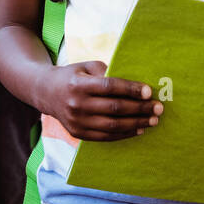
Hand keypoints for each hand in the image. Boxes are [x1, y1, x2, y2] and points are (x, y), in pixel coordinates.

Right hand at [37, 61, 161, 141]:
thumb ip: (107, 72)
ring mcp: (77, 121)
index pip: (110, 87)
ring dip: (136, 124)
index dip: (131, 89)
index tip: (149, 91)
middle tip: (158, 108)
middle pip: (114, 108)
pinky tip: (138, 129)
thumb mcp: (86, 66)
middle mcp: (77, 105)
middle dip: (139, 109)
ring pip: (112, 126)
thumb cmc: (73, 76)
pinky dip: (124, 134)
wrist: (46, 92)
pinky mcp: (78, 133)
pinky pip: (105, 137)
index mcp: (79, 85)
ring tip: (153, 120)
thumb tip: (134, 84)